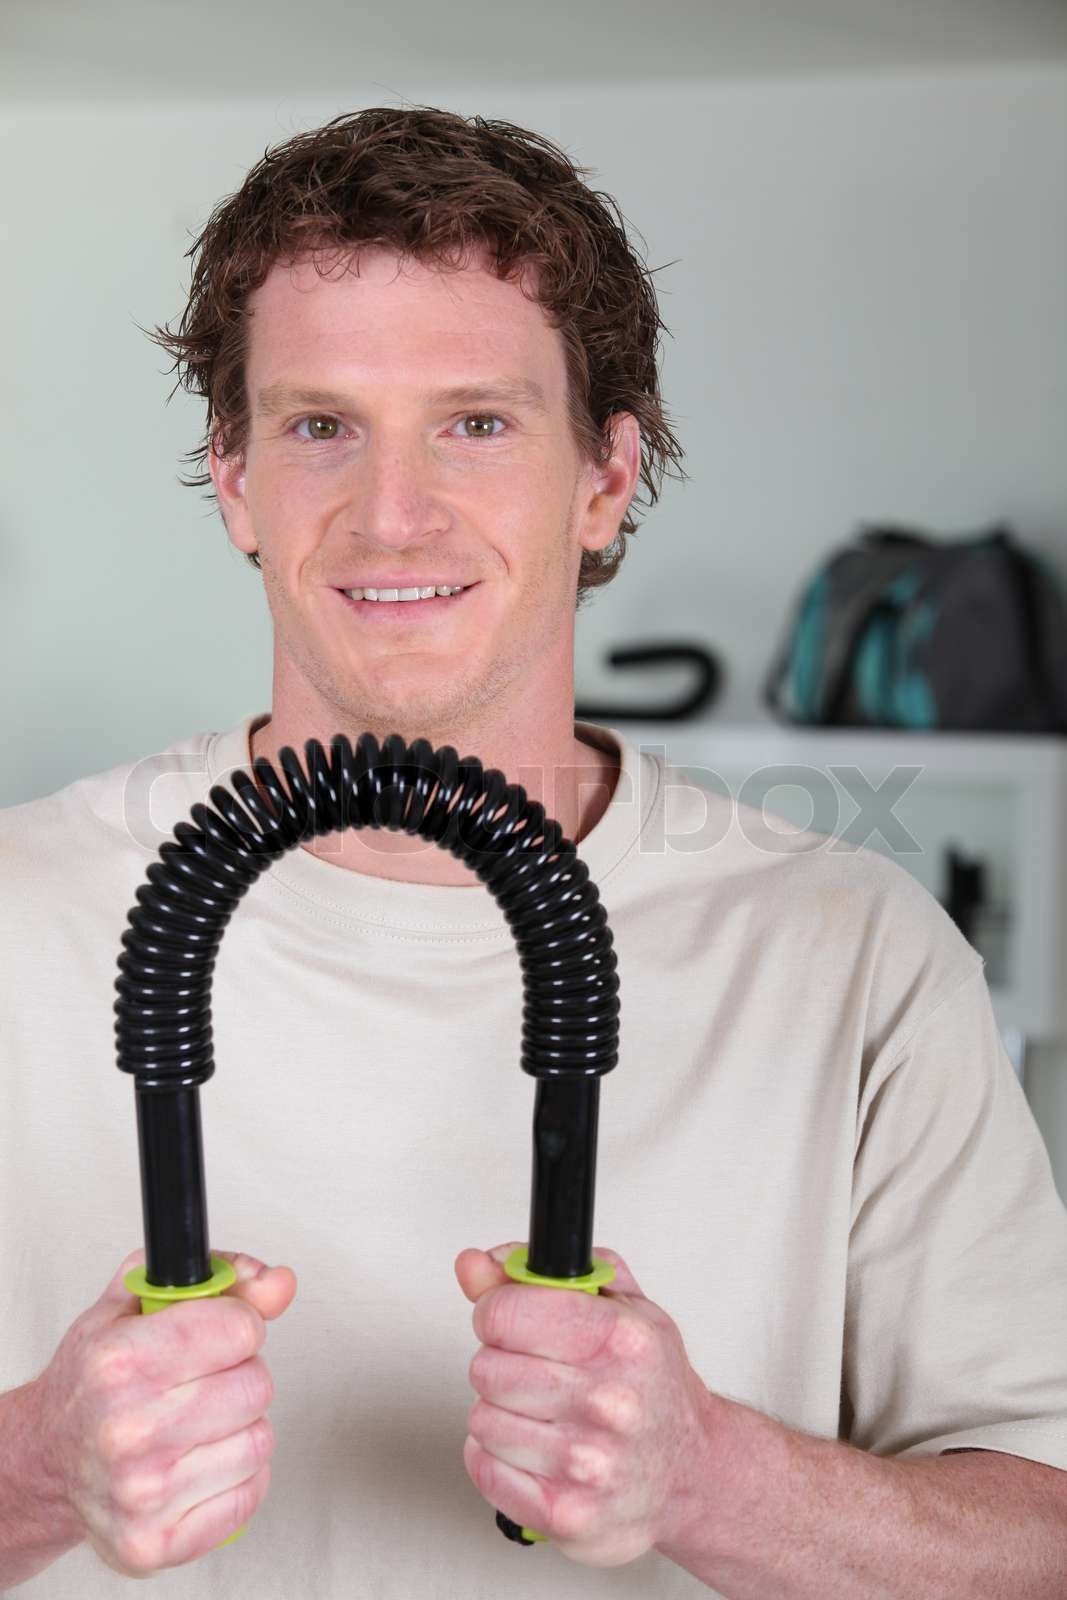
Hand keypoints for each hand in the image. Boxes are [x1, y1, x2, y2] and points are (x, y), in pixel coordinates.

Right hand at [35, 1247, 296, 1577]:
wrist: (47, 1458)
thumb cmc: (94, 1379)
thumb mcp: (136, 1302)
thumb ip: (217, 1278)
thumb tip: (278, 1284)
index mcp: (120, 1362)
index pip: (239, 1329)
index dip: (238, 1325)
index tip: (219, 1333)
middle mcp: (127, 1430)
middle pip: (256, 1386)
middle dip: (240, 1375)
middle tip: (202, 1382)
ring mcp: (141, 1493)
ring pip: (259, 1441)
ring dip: (240, 1428)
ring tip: (198, 1425)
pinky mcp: (154, 1542)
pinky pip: (248, 1496)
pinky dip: (236, 1478)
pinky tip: (200, 1463)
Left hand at [454, 1241, 718, 1567]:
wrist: (694, 1474)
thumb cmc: (654, 1388)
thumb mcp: (619, 1307)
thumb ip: (541, 1276)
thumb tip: (475, 1264)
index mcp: (620, 1339)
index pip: (504, 1312)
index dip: (496, 1312)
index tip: (510, 1321)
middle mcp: (607, 1401)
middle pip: (486, 1367)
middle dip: (502, 1366)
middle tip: (537, 1374)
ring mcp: (586, 1462)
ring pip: (482, 1419)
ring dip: (501, 1416)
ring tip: (542, 1417)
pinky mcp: (566, 1513)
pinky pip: (483, 1468)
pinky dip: (497, 1460)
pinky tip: (533, 1454)